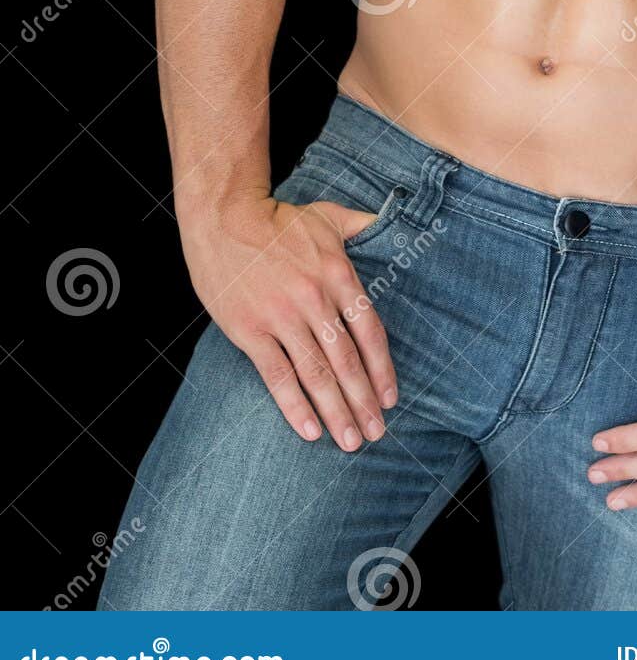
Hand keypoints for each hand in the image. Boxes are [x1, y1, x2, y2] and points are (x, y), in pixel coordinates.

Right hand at [180, 192, 397, 450]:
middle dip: (363, 402)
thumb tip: (391, 221)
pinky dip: (295, 406)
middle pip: (347, 360)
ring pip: (316, 373)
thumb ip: (362, 226)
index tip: (390, 400)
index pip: (369, 331)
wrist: (223, 218)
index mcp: (338, 274)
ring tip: (349, 442)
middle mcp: (315, 298)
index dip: (382, 369)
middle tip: (375, 434)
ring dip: (336, 412)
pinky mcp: (250, 329)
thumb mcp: (327, 216)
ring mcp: (281, 316)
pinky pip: (277, 375)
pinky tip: (310, 430)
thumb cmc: (278, 220)